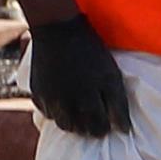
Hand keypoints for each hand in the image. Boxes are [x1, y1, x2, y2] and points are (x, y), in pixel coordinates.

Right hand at [24, 4, 133, 139]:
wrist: (57, 28)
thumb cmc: (90, 51)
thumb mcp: (110, 74)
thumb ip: (118, 104)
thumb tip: (124, 131)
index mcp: (86, 103)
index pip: (97, 131)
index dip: (104, 126)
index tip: (106, 118)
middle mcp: (65, 107)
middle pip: (78, 130)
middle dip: (88, 126)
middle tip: (93, 112)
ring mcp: (49, 101)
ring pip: (61, 124)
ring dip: (71, 120)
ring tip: (79, 107)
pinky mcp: (36, 93)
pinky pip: (47, 112)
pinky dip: (55, 110)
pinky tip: (62, 98)